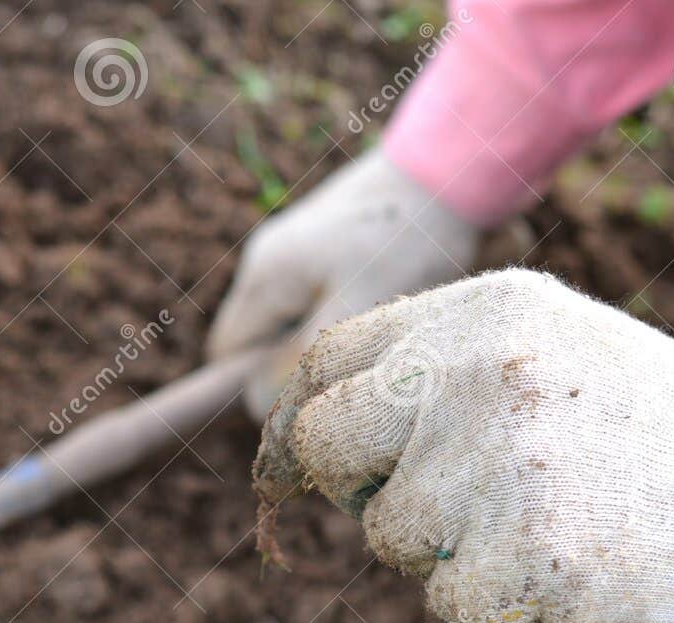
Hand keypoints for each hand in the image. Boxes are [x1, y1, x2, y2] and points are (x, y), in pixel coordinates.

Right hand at [209, 149, 478, 420]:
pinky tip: (383, 293)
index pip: (227, 354)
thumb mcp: (354, 313)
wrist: (446, 165)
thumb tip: (259, 405)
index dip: (260, 381)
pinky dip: (342, 307)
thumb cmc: (404, 242)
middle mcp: (266, 257)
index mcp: (264, 275)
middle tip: (353, 350)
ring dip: (324, 333)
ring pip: (290, 318)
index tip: (313, 382)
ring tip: (374, 316)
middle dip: (295, 357)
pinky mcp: (322, 240)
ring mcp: (292, 245)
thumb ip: (302, 362)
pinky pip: (315, 295)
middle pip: (257, 337)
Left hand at [254, 270, 673, 622]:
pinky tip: (582, 576)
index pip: (326, 362)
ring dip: (456, 552)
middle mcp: (478, 381)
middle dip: (367, 491)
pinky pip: (459, 605)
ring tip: (559, 529)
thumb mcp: (545, 351)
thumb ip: (433, 373)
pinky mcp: (529, 570)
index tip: (294, 470)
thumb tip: (303, 428)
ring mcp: (502, 476)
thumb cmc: (650, 433)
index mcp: (482, 316)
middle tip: (442, 508)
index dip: (300, 423)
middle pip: (328, 450)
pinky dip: (509, 607)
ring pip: (396, 542)